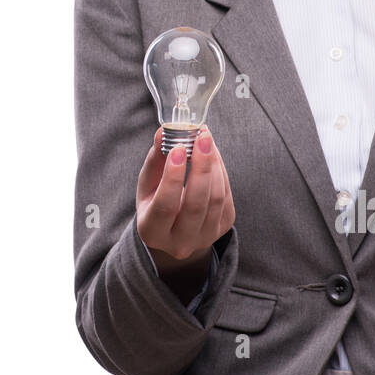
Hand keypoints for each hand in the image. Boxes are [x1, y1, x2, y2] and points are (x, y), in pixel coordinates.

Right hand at [136, 124, 234, 271]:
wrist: (174, 226)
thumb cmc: (156, 200)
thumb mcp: (148, 183)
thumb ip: (156, 158)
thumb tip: (163, 132)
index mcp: (152, 231)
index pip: (165, 206)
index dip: (173, 177)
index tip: (178, 148)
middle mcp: (179, 242)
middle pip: (196, 204)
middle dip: (201, 167)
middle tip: (202, 137)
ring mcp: (204, 237)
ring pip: (215, 199)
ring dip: (213, 165)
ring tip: (206, 140)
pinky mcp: (223, 227)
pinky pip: (226, 197)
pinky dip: (221, 171)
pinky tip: (213, 155)